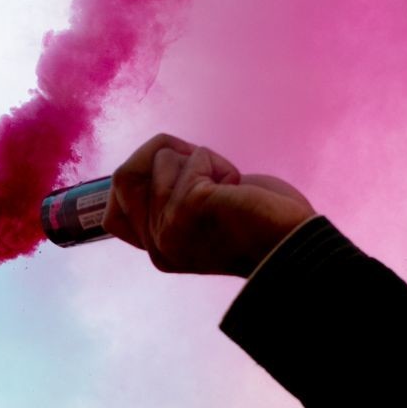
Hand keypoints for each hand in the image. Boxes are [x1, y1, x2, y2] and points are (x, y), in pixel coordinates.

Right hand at [105, 133, 313, 276]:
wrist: (294, 244)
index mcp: (158, 250)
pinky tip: (236, 190)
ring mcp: (168, 229)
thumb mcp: (198, 213)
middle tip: (209, 177)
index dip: (139, 175)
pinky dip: (218, 164)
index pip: (113, 210)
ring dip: (202, 161)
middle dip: (169, 157)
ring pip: (161, 158)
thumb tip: (154, 156)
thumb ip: (169, 198)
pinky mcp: (188, 208)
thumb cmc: (257, 221)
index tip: (183, 176)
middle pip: (125, 173)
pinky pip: (192, 159)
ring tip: (228, 190)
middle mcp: (156, 246)